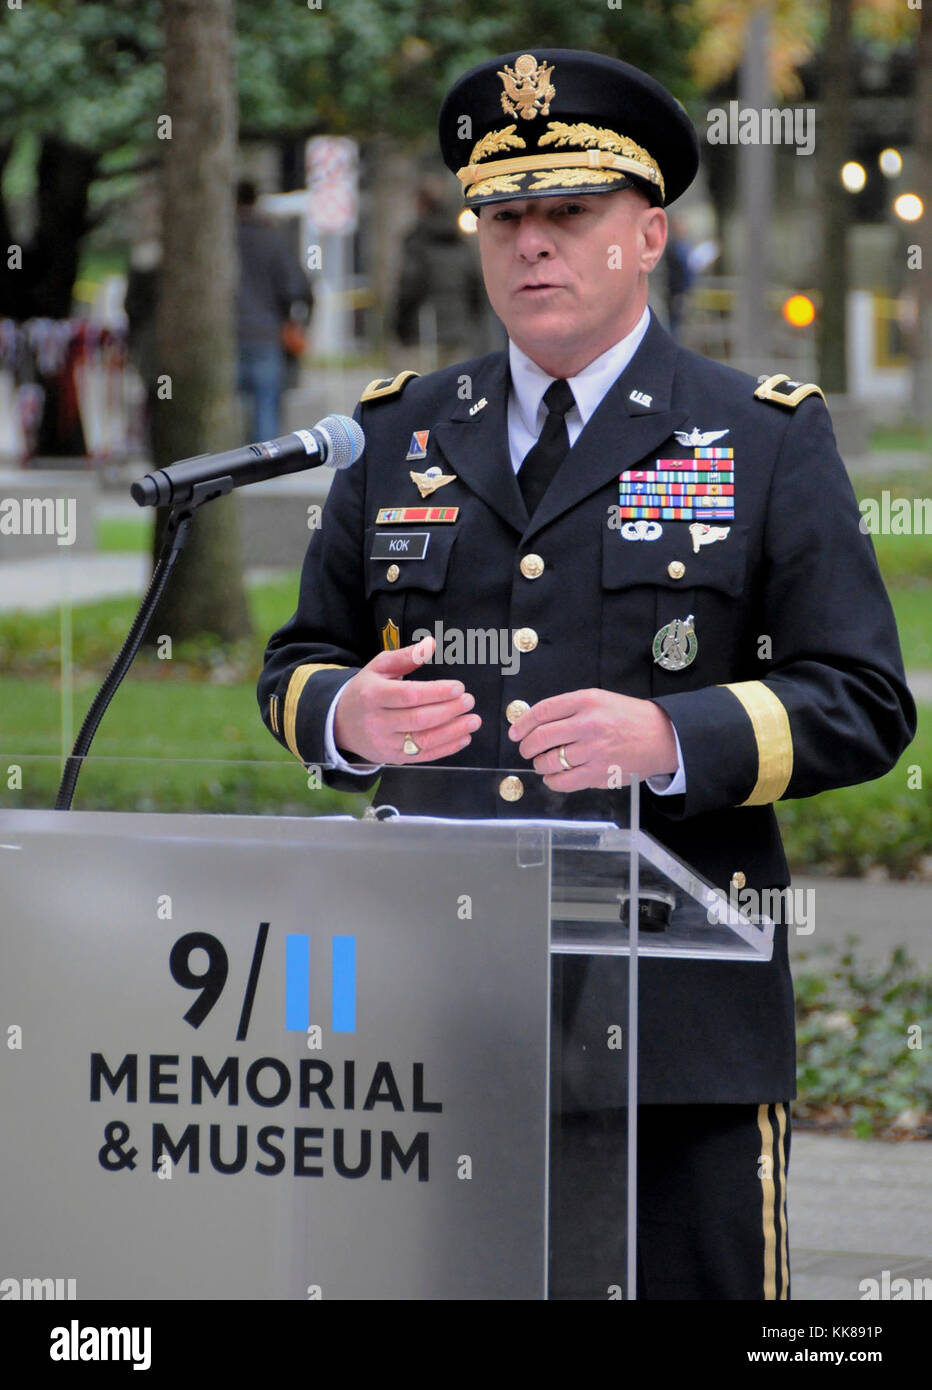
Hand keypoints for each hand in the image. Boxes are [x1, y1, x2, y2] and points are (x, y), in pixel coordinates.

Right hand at [333, 636, 480, 763]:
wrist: (341, 723)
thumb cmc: (366, 690)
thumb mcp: (378, 667)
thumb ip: (404, 656)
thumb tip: (430, 644)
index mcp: (372, 695)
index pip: (408, 695)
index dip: (436, 692)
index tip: (459, 687)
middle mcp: (377, 722)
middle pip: (418, 719)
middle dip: (448, 710)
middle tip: (469, 701)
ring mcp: (385, 743)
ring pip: (423, 741)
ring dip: (453, 731)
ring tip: (474, 720)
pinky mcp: (393, 758)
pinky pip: (424, 756)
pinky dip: (447, 748)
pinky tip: (464, 737)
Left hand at [508, 688, 677, 790]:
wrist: (662, 736)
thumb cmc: (628, 718)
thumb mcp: (600, 700)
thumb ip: (569, 708)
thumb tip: (535, 722)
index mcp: (587, 701)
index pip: (543, 711)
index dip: (523, 723)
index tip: (515, 732)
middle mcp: (589, 724)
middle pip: (541, 737)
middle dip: (526, 746)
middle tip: (526, 750)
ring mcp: (594, 751)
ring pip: (549, 761)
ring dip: (539, 765)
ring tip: (543, 763)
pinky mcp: (599, 774)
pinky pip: (563, 782)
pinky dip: (552, 781)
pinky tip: (553, 777)